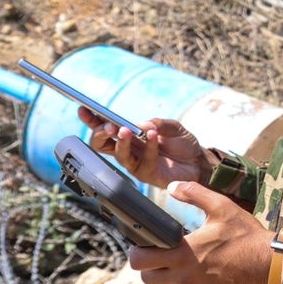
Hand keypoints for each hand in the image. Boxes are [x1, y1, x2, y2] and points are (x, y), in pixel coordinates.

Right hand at [77, 108, 209, 188]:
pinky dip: (148, 146)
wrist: (199, 161)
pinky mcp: (147, 174)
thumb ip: (158, 123)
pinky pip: (143, 160)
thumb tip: (141, 124)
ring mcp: (136, 164)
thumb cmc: (182, 144)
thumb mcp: (172, 127)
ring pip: (119, 155)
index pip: (105, 129)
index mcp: (130, 136)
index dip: (92, 120)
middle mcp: (129, 150)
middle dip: (100, 133)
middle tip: (108, 126)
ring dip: (122, 141)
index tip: (83, 109)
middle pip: (101, 144)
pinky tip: (154, 135)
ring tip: (127, 129)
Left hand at [127, 181, 271, 283]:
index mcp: (184, 253)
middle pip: (148, 279)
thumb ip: (194, 194)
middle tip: (163, 255)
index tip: (143, 246)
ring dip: (174, 277)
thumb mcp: (222, 207)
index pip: (141, 261)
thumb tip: (172, 187)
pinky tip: (208, 274)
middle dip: (151, 267)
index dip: (137, 253)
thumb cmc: (246, 234)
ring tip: (191, 262)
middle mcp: (185, 277)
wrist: (270, 264)